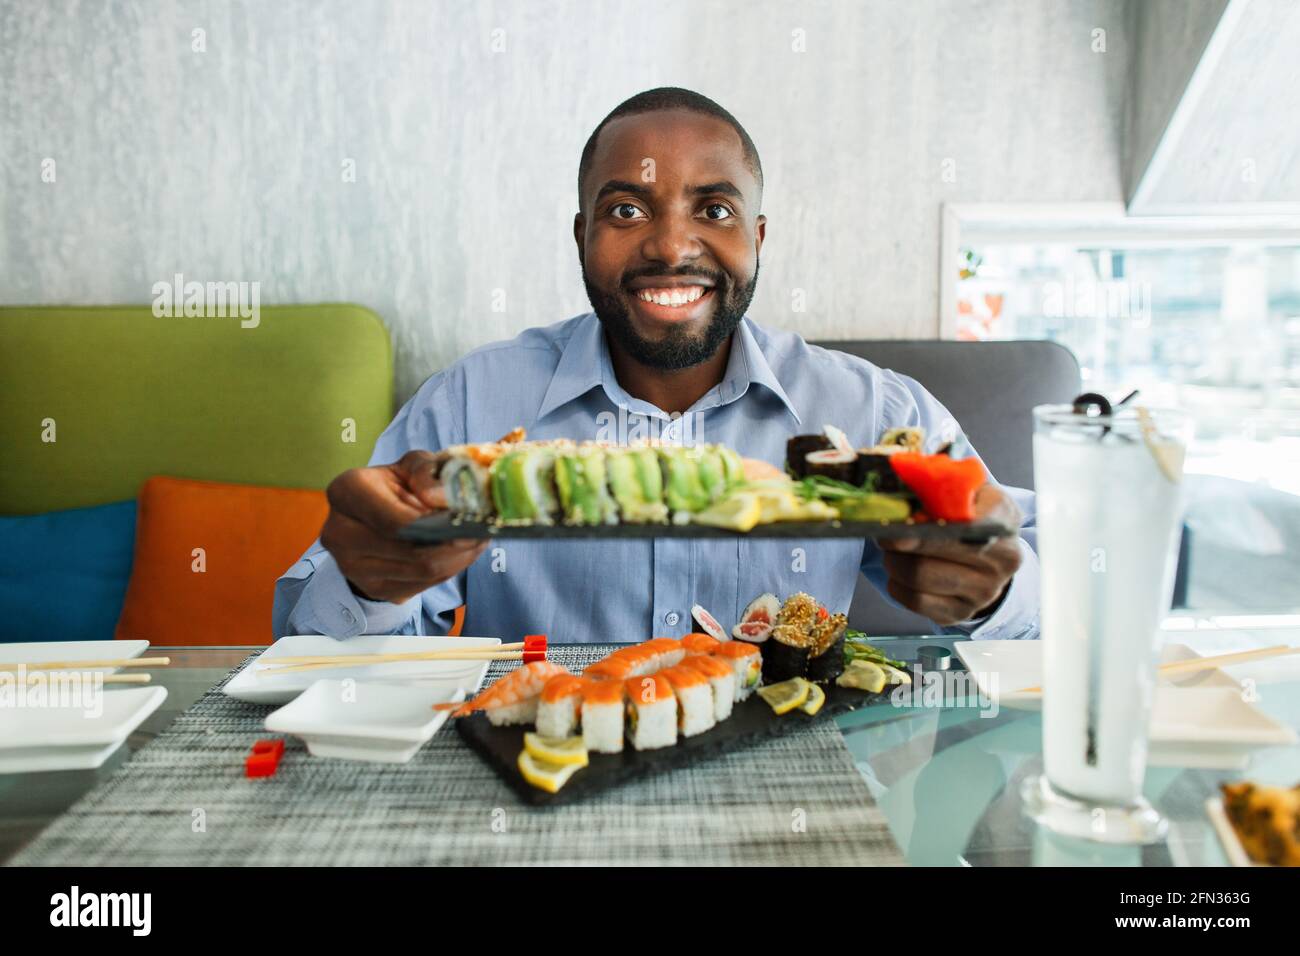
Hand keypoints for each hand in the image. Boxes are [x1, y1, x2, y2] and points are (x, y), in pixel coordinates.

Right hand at [319, 450, 487, 603]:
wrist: (373, 517)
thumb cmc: (398, 485)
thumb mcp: (414, 466)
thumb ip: (429, 473)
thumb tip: (441, 498)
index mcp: (346, 492)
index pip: (396, 521)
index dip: (436, 525)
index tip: (467, 519)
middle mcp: (340, 532)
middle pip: (412, 551)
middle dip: (455, 543)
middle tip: (483, 531)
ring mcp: (352, 566)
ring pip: (421, 571)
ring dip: (458, 558)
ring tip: (476, 539)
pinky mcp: (371, 588)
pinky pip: (421, 585)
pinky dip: (448, 569)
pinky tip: (460, 553)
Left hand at [877, 483, 1022, 625]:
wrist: (992, 559)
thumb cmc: (969, 516)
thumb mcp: (965, 490)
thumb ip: (940, 481)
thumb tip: (899, 474)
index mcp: (1004, 518)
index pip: (967, 518)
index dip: (930, 520)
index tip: (905, 518)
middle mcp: (1002, 558)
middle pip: (935, 548)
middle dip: (900, 539)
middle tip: (883, 532)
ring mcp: (984, 590)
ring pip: (920, 576)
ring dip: (894, 562)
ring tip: (892, 551)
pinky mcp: (961, 612)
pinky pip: (915, 601)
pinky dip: (897, 585)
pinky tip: (899, 573)